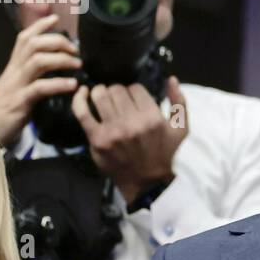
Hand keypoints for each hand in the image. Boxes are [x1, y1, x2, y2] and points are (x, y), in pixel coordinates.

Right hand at [0, 14, 81, 145]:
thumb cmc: (3, 111)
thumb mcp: (17, 88)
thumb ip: (31, 77)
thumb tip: (55, 70)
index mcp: (14, 67)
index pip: (24, 39)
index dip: (39, 26)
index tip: (55, 18)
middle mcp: (14, 72)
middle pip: (33, 44)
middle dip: (57, 41)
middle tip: (75, 50)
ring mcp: (16, 86)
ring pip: (37, 61)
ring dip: (61, 59)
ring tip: (78, 65)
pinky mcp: (19, 103)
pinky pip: (39, 88)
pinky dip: (58, 84)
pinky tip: (72, 85)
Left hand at [72, 75, 189, 203]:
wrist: (146, 181)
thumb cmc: (164, 153)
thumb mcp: (181, 128)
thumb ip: (179, 102)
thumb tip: (171, 79)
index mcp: (152, 118)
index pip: (135, 88)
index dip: (134, 90)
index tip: (133, 98)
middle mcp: (132, 123)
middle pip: (117, 90)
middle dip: (117, 90)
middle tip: (118, 99)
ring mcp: (112, 131)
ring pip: (100, 96)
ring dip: (100, 91)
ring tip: (102, 94)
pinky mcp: (97, 139)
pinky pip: (82, 112)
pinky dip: (79, 99)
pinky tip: (82, 92)